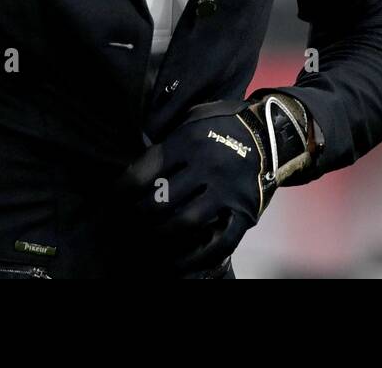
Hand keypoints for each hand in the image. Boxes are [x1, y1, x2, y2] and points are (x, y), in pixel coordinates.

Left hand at [112, 92, 320, 274]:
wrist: (271, 133)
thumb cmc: (223, 124)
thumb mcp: (192, 120)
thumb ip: (167, 142)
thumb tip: (133, 171)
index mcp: (189, 140)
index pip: (143, 172)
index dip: (120, 192)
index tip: (111, 203)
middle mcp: (207, 166)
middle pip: (160, 200)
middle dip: (137, 216)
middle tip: (126, 224)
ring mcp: (227, 191)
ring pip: (184, 222)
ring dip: (160, 235)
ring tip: (147, 239)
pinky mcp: (244, 210)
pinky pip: (217, 242)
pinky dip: (194, 257)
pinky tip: (176, 261)